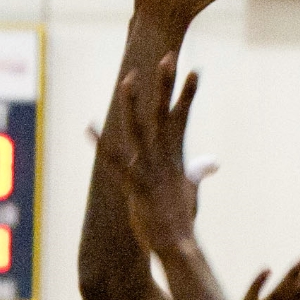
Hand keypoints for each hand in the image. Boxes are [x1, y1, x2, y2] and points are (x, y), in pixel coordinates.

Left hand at [101, 56, 203, 256]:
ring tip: (127, 79)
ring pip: (139, 130)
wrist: (176, 243)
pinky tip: (88, 128)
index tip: (196, 70)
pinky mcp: (135, 185)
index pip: (182, 117)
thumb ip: (197, 172)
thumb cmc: (181, 219)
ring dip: (133, 104)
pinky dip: (101, 145)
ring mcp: (148, 169)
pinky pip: (113, 162)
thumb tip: (211, 162)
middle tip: (169, 56)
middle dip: (166, 84)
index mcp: (175, 156)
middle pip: (163, 113)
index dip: (188, 94)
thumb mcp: (191, 191)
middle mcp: (162, 157)